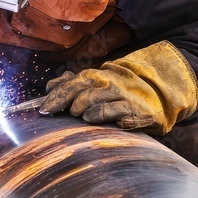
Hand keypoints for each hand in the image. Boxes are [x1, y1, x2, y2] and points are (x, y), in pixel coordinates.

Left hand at [38, 41, 197, 134]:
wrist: (155, 94)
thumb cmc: (118, 91)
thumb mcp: (96, 83)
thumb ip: (71, 84)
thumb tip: (49, 86)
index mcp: (95, 76)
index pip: (70, 85)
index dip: (54, 98)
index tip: (42, 110)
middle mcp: (107, 84)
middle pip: (80, 92)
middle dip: (66, 103)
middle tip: (62, 114)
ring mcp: (121, 97)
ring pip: (93, 103)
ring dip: (82, 111)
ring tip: (81, 116)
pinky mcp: (134, 112)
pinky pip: (113, 114)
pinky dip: (100, 117)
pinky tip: (94, 120)